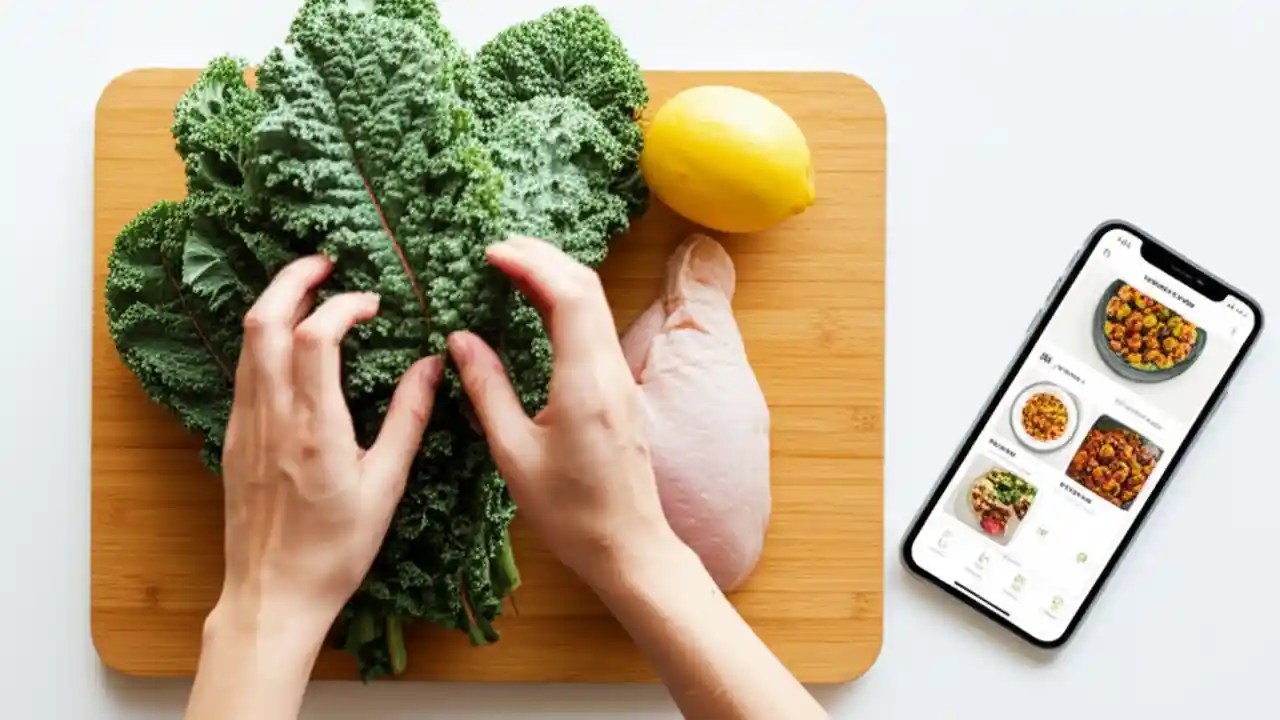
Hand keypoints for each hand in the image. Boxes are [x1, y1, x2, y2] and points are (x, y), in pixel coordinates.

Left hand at [213, 255, 442, 635]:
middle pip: (265, 322)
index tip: (372, 304)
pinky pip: (243, 370)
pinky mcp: (232, 438)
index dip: (344, 305)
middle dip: (293, 279)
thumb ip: (408, 418)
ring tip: (308, 288)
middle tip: (325, 262)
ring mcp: (245, 426)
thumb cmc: (336, 550)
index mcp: (316, 430)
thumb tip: (431, 364)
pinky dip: (265, 339)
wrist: (273, 594)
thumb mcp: (386, 485)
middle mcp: (272, 419)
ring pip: (247, 342)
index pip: (318, 337)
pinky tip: (290, 341)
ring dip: (275, 304)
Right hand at [447, 236, 671, 588]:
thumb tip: (460, 339)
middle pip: (587, 287)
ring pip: (595, 304)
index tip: (491, 252)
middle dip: (544, 256)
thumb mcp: (513, 454)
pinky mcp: (621, 390)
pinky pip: (596, 328)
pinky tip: (540, 305)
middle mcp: (611, 371)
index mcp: (584, 382)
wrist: (629, 547)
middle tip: (497, 247)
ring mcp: (622, 379)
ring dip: (557, 275)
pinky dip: (567, 302)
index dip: (531, 262)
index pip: (567, 296)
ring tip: (512, 265)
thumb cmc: (569, 513)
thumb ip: (487, 390)